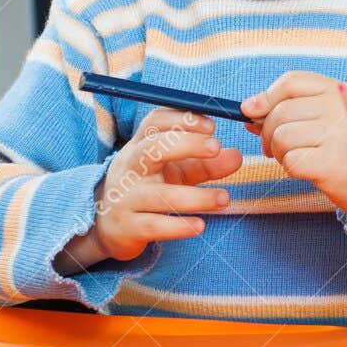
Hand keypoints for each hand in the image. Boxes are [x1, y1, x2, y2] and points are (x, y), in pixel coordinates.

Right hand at [90, 108, 240, 260]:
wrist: (109, 226)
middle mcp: (131, 168)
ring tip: (225, 198)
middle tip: (216, 147)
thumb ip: (206, 163)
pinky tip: (200, 226)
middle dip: (186, 144)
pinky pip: (154, 225)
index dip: (182, 119)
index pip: (155, 123)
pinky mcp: (128, 227)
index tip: (211, 125)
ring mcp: (127, 198)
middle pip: (153, 149)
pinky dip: (178, 227)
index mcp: (141, 147)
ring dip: (196, 197)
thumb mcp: (177, 171)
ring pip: (160, 194)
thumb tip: (237, 156)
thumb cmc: (149, 188)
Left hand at [242, 73, 346, 219]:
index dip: (265, 96)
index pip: (291, 82)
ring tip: (297, 158)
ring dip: (280, 153)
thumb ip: (291, 109)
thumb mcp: (326, 118)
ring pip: (281, 137)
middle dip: (268, 133)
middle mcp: (339, 108)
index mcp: (338, 91)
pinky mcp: (331, 162)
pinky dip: (291, 168)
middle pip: (280, 112)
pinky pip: (290, 161)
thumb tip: (248, 109)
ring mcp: (337, 134)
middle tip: (276, 148)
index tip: (251, 111)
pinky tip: (308, 170)